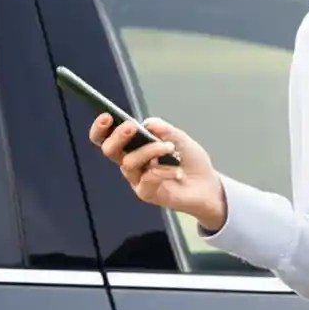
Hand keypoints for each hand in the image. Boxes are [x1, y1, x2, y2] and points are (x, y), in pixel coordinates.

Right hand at [88, 114, 227, 229]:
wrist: (207, 184)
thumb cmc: (191, 161)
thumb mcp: (181, 139)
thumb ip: (164, 130)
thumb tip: (147, 123)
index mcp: (135, 146)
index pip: (108, 138)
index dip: (101, 128)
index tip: (107, 116)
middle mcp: (132, 162)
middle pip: (110, 150)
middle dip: (118, 136)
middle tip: (131, 127)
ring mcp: (137, 179)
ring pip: (129, 162)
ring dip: (150, 151)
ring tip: (170, 148)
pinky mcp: (146, 193)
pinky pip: (146, 179)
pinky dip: (163, 171)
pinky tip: (177, 172)